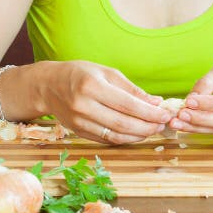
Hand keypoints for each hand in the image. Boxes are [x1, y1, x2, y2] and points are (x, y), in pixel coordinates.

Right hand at [42, 60, 172, 143]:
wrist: (48, 85)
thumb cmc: (79, 73)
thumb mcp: (105, 72)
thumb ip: (131, 89)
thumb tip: (155, 102)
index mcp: (91, 86)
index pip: (127, 104)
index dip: (149, 112)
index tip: (165, 114)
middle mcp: (83, 106)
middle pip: (122, 123)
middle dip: (147, 126)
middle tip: (162, 124)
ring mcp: (79, 122)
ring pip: (115, 136)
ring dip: (138, 136)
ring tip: (152, 130)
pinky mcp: (78, 132)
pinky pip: (106, 140)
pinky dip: (124, 139)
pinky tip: (136, 134)